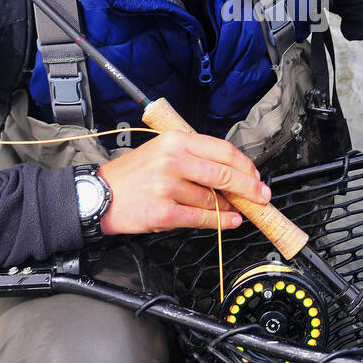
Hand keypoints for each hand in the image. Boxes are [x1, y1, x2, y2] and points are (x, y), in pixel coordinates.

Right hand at [96, 130, 267, 234]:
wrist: (100, 194)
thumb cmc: (132, 174)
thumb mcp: (161, 151)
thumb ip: (194, 158)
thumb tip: (229, 173)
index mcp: (175, 141)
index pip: (222, 150)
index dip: (244, 165)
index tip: (255, 174)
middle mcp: (173, 161)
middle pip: (224, 174)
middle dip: (249, 187)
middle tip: (262, 195)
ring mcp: (168, 187)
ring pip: (213, 199)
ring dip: (231, 207)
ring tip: (238, 209)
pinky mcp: (164, 213)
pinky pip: (201, 218)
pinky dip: (220, 221)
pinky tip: (229, 221)